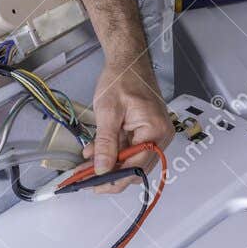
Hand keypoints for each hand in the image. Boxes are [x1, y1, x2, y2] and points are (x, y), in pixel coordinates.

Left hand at [84, 56, 174, 193]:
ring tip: (86, 167)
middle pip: (136, 168)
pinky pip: (129, 150)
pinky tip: (94, 154)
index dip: (115, 179)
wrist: (128, 61)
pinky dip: (112, 153)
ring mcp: (154, 135)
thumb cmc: (122, 79)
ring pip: (131, 161)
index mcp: (155, 130)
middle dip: (110, 174)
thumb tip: (102, 169)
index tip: (94, 185)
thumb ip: (106, 143)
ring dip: (109, 164)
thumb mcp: (108, 112)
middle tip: (86, 179)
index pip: (137, 166)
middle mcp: (160, 136)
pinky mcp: (146, 133)